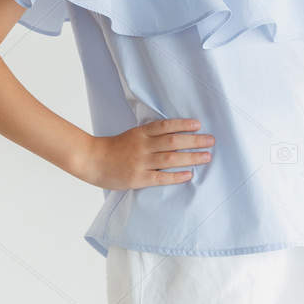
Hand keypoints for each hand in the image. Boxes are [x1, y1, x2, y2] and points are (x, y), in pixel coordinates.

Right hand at [72, 118, 214, 188]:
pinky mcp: (138, 178)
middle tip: (211, 140)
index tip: (198, 124)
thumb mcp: (132, 135)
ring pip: (170, 158)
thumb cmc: (114, 148)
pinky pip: (161, 177)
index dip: (183, 124)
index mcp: (141, 133)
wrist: (92, 161)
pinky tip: (189, 175)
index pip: (165, 126)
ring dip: (191, 157)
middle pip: (173, 141)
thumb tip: (175, 135)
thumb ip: (150, 135)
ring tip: (207, 157)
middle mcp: (142, 146)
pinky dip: (176, 176)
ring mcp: (140, 162)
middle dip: (194, 141)